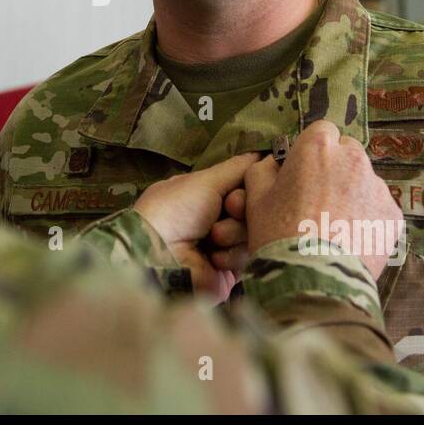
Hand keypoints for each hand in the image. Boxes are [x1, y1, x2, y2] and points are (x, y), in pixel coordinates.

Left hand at [133, 152, 259, 300]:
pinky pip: (248, 258)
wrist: (160, 257)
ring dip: (233, 232)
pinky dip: (231, 255)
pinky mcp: (230, 271)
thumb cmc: (176, 210)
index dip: (249, 184)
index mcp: (205, 194)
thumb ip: (237, 168)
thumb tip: (263, 153)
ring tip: (212, 238)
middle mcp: (215, 218)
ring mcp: (224, 245)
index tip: (248, 182)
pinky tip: (212, 258)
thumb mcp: (205, 181)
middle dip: (241, 207)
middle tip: (228, 209)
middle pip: (253, 208)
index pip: (244, 185)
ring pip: (253, 233)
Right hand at [245, 120, 402, 279]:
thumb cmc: (278, 234)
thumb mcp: (255, 199)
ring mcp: (377, 187)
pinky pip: (378, 209)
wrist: (313, 280)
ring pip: (364, 182)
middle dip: (335, 168)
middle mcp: (353, 159)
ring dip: (352, 194)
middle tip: (318, 199)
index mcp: (318, 147)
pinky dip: (367, 219)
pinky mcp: (393, 215)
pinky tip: (350, 240)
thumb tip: (273, 165)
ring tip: (335, 226)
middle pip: (347, 153)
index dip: (312, 150)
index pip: (322, 131)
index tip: (303, 171)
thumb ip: (263, 171)